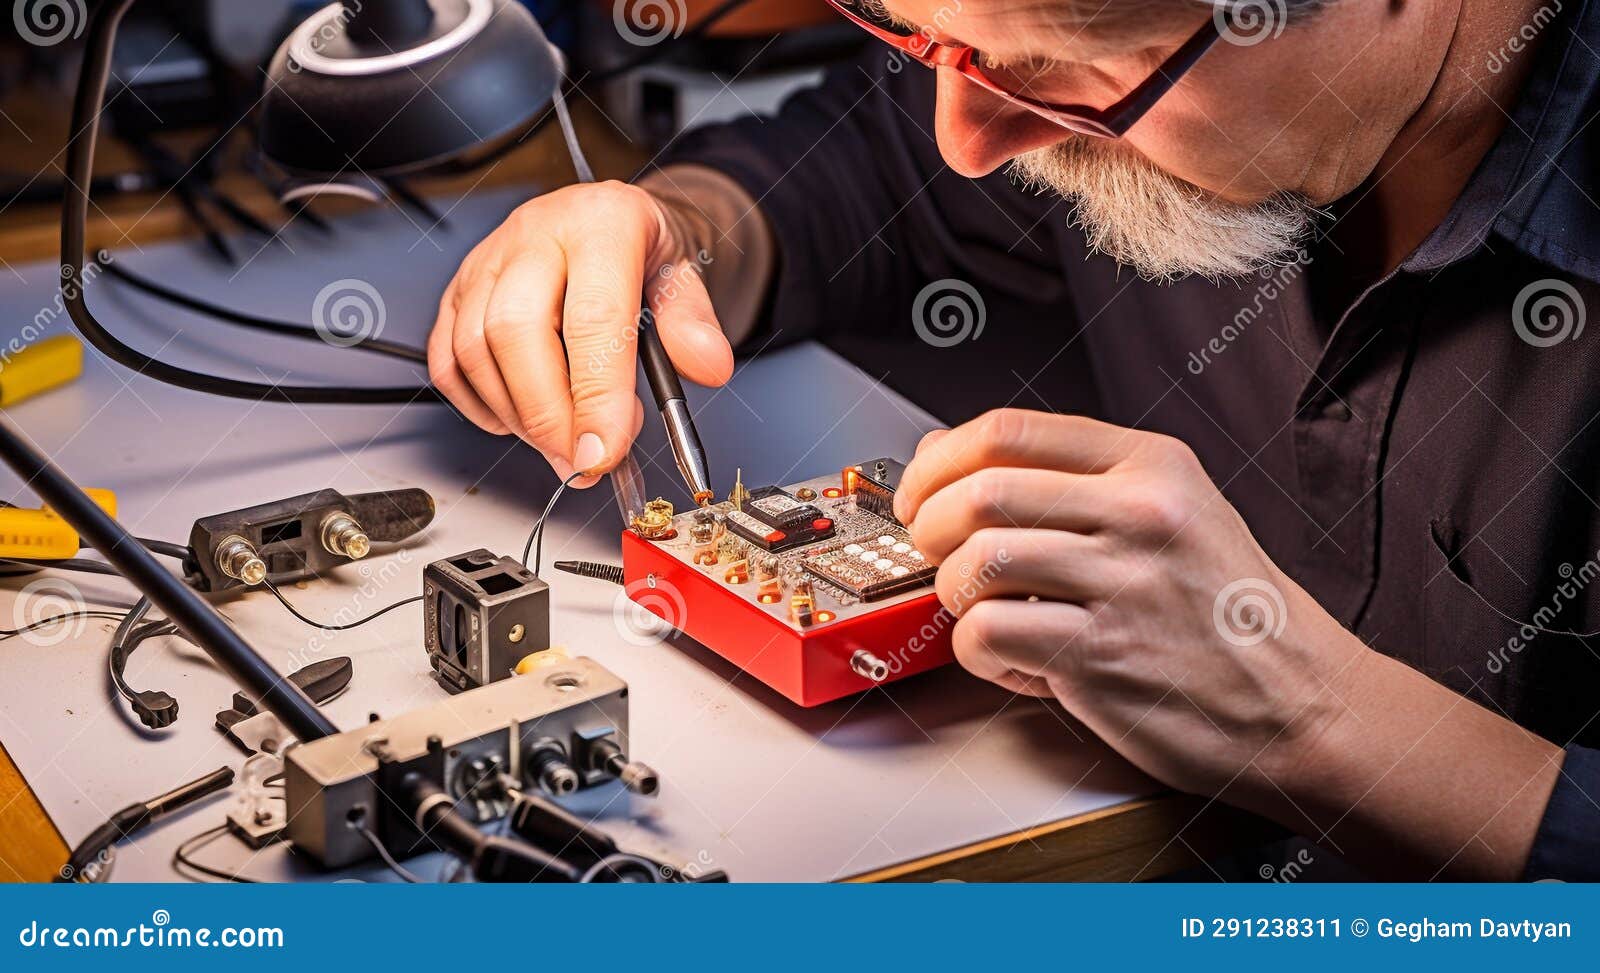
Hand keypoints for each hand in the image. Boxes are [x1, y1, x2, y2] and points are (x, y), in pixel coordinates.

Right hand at [428, 180, 734, 483]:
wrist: (607, 219)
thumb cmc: (642, 251)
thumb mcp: (686, 275)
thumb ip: (694, 322)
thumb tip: (708, 366)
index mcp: (600, 223)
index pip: (591, 318)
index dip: (596, 397)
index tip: (604, 454)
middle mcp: (534, 234)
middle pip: (515, 332)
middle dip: (548, 415)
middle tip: (583, 462)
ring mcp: (486, 262)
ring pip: (474, 350)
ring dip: (517, 417)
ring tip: (564, 443)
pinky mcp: (458, 291)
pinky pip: (448, 360)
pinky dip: (479, 406)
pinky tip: (521, 420)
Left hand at [895, 409, 1368, 806]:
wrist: (1306, 705)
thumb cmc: (1230, 615)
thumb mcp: (1176, 513)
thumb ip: (1074, 482)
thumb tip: (950, 459)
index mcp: (1151, 465)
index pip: (1007, 430)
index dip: (938, 461)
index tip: (920, 493)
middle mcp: (1140, 513)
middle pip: (979, 491)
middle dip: (931, 528)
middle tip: (937, 556)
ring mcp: (1124, 584)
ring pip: (975, 560)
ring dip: (953, 592)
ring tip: (983, 611)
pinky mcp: (1103, 656)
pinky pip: (988, 633)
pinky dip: (979, 651)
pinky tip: (1017, 659)